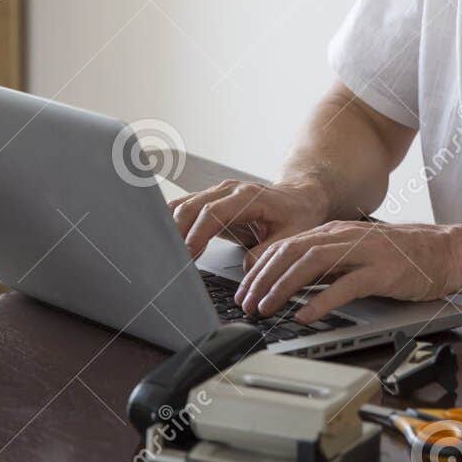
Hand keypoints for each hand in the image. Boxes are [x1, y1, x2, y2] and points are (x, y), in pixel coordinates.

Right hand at [168, 178, 331, 259]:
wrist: (299, 197)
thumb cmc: (297, 216)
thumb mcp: (292, 237)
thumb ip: (267, 254)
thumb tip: (246, 272)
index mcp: (248, 196)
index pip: (213, 212)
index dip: (197, 234)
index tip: (187, 256)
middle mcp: (228, 189)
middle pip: (191, 206)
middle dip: (176, 233)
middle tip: (169, 261)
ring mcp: (216, 192)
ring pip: (182, 204)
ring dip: (169, 228)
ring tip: (162, 254)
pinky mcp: (209, 200)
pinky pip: (183, 207)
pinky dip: (170, 222)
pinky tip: (163, 241)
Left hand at [234, 221, 461, 322]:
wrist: (445, 251)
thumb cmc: (401, 256)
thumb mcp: (356, 253)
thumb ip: (326, 264)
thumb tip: (291, 282)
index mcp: (335, 233)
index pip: (286, 245)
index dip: (260, 269)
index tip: (244, 290)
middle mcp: (344, 238)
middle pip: (292, 253)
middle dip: (263, 279)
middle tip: (246, 303)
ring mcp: (363, 253)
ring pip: (311, 264)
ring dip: (283, 288)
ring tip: (266, 308)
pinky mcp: (381, 272)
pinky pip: (345, 286)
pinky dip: (321, 300)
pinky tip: (305, 314)